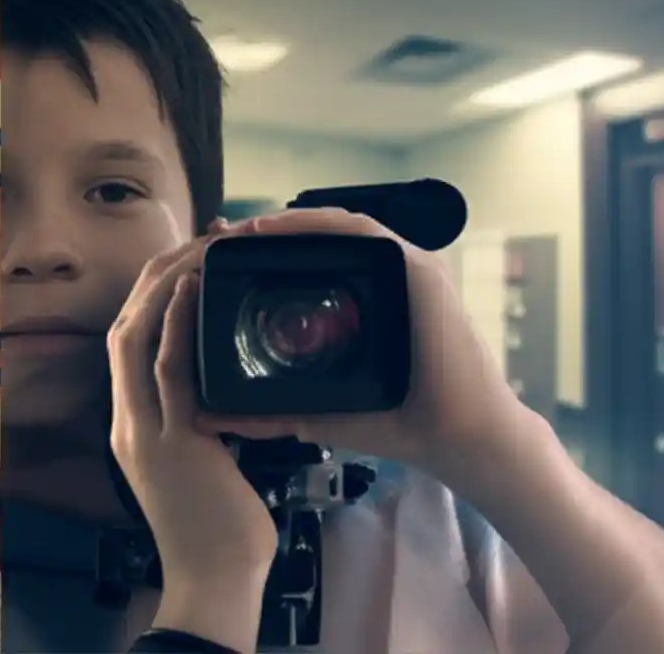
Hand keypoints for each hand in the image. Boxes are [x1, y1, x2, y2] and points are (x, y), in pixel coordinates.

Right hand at [107, 218, 275, 649]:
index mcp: (133, 422)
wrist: (213, 579)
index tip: (187, 259)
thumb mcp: (199, 462)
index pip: (129, 340)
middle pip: (123, 324)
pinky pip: (165, 369)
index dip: (152, 292)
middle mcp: (127, 418)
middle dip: (156, 275)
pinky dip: (174, 321)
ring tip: (196, 247)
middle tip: (198, 238)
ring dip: (164, 283)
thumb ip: (202, 421)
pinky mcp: (169, 441)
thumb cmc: (216, 527)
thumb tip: (225, 390)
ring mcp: (142, 428)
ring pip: (134, 335)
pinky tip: (193, 287)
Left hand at [195, 208, 528, 478]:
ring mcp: (405, 269)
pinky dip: (319, 224)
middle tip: (219, 239)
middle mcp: (385, 279)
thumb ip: (265, 412)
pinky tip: (282, 227)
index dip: (262, 258)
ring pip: (336, 228)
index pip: (307, 266)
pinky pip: (364, 230)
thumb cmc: (395, 424)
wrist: (456, 439)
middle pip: (318, 241)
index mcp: (364, 303)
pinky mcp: (420, 268)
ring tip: (242, 230)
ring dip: (286, 224)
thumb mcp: (315, 414)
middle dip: (267, 236)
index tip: (214, 264)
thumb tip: (207, 419)